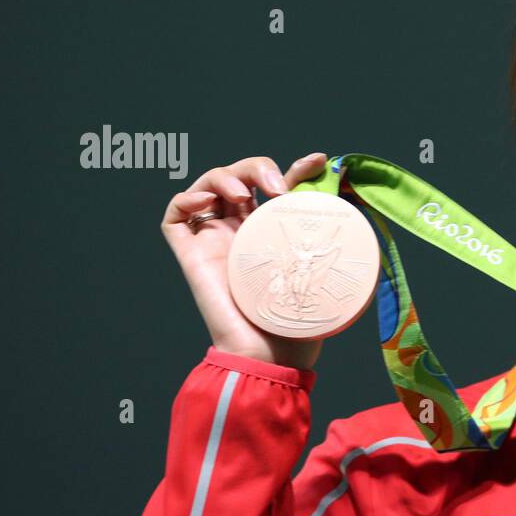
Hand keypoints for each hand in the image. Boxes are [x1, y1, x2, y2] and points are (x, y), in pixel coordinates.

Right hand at [161, 153, 330, 369]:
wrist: (272, 353)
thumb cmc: (298, 319)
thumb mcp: (319, 265)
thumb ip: (322, 228)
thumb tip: (340, 189)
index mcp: (274, 232)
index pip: (278, 187)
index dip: (295, 169)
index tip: (318, 162)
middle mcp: (242, 232)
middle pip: (241, 177)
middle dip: (257, 167)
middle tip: (279, 188)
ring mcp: (215, 240)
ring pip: (208, 185)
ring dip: (225, 176)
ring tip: (245, 194)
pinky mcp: (190, 254)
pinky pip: (174, 216)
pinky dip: (186, 198)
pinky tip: (208, 202)